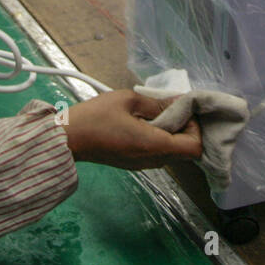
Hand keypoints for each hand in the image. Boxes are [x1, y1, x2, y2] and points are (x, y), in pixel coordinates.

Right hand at [62, 90, 201, 169]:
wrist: (67, 138)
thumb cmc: (96, 117)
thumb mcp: (128, 100)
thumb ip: (158, 103)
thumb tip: (180, 102)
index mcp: (154, 145)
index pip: (195, 147)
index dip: (196, 128)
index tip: (183, 110)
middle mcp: (153, 160)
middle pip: (185, 150)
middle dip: (184, 127)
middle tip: (170, 106)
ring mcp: (143, 164)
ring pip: (171, 151)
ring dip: (170, 131)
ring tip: (154, 111)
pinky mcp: (133, 162)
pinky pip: (157, 151)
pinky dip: (158, 137)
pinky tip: (143, 121)